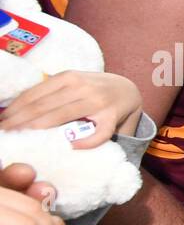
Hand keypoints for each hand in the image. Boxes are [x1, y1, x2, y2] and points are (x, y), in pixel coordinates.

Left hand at [0, 71, 142, 147]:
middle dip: (19, 122)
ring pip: (61, 117)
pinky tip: (71, 147)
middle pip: (42, 106)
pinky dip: (85, 142)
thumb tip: (18, 113)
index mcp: (67, 77)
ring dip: (39, 130)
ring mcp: (97, 101)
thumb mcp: (73, 84)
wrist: (129, 90)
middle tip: (5, 135)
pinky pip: (97, 133)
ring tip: (23, 141)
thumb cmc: (95, 91)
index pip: (33, 95)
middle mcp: (80, 86)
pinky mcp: (112, 117)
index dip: (14, 110)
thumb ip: (53, 95)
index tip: (1, 122)